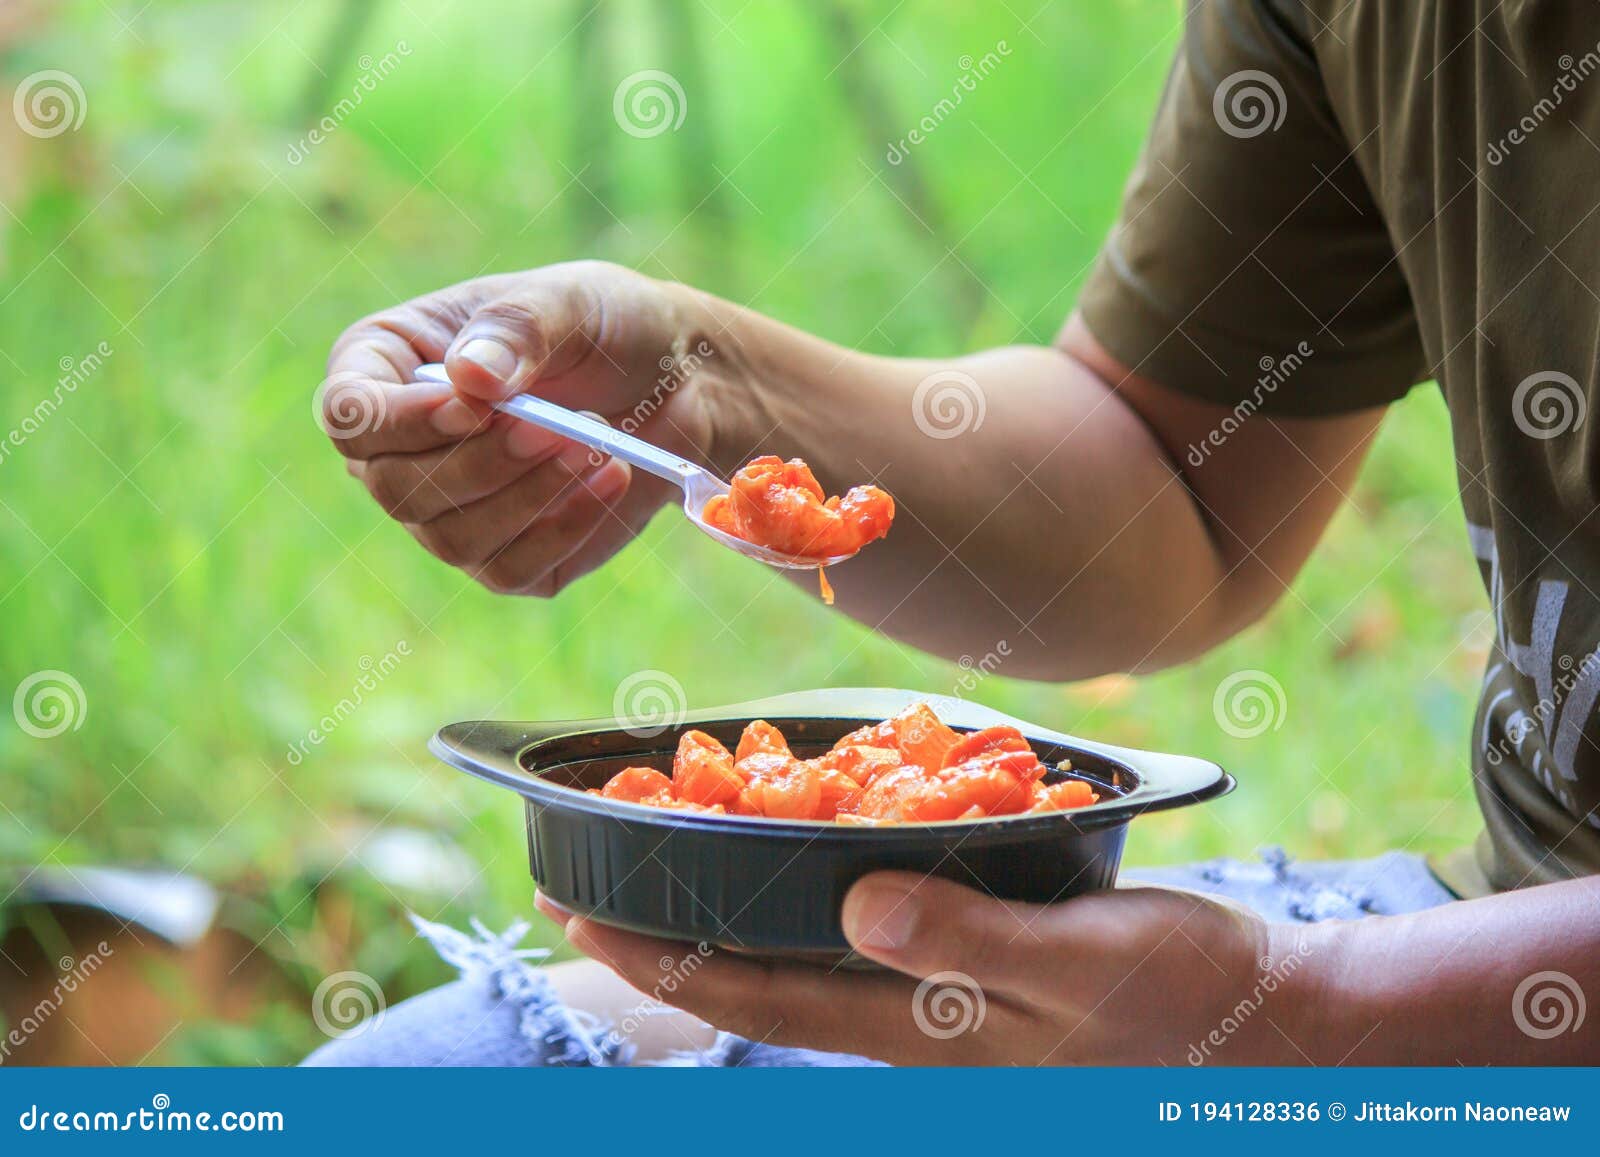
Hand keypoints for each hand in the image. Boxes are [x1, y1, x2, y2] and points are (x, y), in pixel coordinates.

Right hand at [321, 262, 739, 596]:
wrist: (678, 383)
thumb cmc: (604, 326)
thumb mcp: (567, 301)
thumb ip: (517, 329)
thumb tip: (470, 378)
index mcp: (388, 368)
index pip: (350, 417)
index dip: (401, 421)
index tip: (476, 406)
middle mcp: (403, 449)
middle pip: (396, 489)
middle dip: (482, 462)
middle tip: (557, 428)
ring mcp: (449, 511)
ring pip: (451, 538)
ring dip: (530, 495)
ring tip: (595, 443)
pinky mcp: (508, 557)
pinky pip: (510, 570)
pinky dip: (566, 529)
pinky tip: (611, 478)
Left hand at [542, 873, 1325, 1064]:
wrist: (1259, 1019)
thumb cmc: (1180, 991)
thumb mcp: (1080, 959)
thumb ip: (967, 938)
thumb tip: (853, 903)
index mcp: (920, 1026)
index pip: (759, 996)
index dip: (664, 964)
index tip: (582, 924)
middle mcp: (910, 1017)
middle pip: (759, 984)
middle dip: (667, 946)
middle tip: (584, 897)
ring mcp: (939, 998)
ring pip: (802, 962)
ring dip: (725, 921)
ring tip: (665, 870)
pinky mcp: (971, 967)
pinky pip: (861, 936)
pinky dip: (802, 899)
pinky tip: (797, 859)